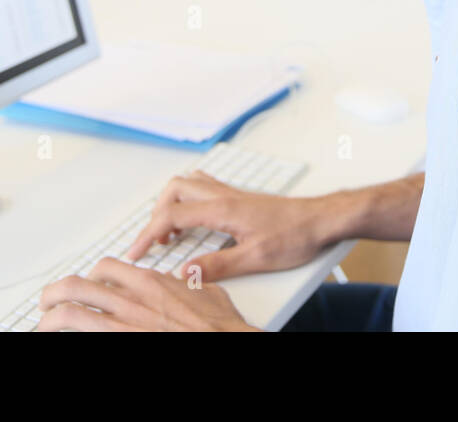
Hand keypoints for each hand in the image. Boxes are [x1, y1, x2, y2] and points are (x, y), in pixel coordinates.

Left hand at [35, 258, 257, 331]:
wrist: (225, 342)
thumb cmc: (220, 326)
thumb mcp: (208, 292)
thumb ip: (188, 284)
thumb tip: (183, 281)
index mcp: (150, 283)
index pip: (107, 268)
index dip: (92, 275)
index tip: (89, 283)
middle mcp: (131, 302)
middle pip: (77, 287)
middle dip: (56, 293)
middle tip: (49, 301)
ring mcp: (123, 326)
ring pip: (71, 314)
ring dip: (50, 318)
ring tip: (43, 324)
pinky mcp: (120, 343)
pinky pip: (85, 338)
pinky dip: (70, 338)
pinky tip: (62, 341)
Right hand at [123, 169, 328, 280]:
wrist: (321, 219)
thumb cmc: (295, 235)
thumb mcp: (255, 258)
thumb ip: (217, 265)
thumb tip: (186, 273)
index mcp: (222, 209)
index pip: (171, 216)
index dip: (148, 234)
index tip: (137, 252)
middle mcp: (224, 195)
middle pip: (174, 191)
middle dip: (156, 215)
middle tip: (153, 242)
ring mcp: (232, 193)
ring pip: (188, 184)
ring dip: (171, 205)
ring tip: (170, 233)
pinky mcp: (239, 197)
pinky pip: (203, 187)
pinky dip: (189, 200)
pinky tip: (194, 219)